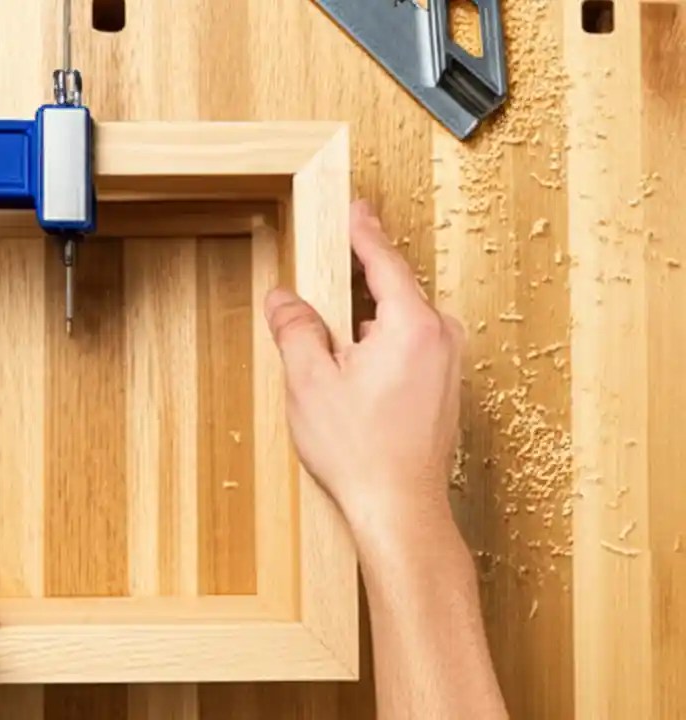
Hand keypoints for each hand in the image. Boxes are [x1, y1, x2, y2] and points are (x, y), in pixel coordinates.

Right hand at [263, 201, 463, 536]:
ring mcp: (448, 365)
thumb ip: (296, 330)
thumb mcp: (310, 381)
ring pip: (399, 324)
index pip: (384, 262)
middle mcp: (441, 337)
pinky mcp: (445, 389)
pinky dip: (379, 349)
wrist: (400, 508)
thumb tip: (284, 300)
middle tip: (323, 280)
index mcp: (412, 325)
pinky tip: (351, 376)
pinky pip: (409, 348)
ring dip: (364, 327)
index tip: (356, 209)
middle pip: (392, 292)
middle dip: (355, 287)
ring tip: (328, 349)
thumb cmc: (360, 450)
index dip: (364, 232)